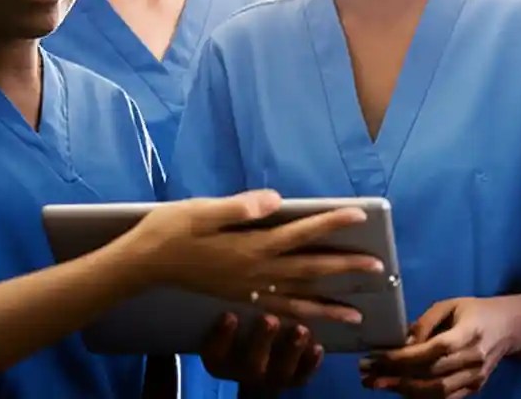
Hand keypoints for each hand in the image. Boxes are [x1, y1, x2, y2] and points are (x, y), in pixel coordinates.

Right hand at [119, 190, 383, 323]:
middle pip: (309, 269)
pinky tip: (314, 320)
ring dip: (330, 303)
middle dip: (344, 268)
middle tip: (377, 267)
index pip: (300, 232)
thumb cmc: (170, 229)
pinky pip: (279, 308)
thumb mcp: (201, 209)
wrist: (143, 263)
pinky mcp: (240, 295)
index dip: (330, 224)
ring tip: (358, 311)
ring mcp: (248, 287)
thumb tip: (276, 201)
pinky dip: (301, 315)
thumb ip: (239, 206)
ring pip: (298, 297)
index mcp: (250, 245)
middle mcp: (254, 270)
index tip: (359, 216)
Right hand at [200, 312, 322, 390]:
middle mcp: (242, 372)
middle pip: (250, 364)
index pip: (215, 352)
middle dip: (261, 341)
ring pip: (279, 371)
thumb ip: (233, 302)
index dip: (222, 336)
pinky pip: (302, 376)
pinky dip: (310, 362)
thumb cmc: (238, 323)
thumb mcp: (230, 313)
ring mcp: (269, 378)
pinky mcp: (292, 379)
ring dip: (291, 350)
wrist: (255, 353)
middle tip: (269, 319)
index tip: (229, 314)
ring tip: (300, 329)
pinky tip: (317, 346)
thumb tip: (242, 267)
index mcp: (219, 359)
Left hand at [358, 297, 515, 397]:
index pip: (435, 349)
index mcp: (470, 332)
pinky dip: (420, 397)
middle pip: (433, 374)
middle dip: (396, 376)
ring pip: (437, 392)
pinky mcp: (475, 388)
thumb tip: (402, 341)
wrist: (509, 328)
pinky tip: (399, 390)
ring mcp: (476, 377)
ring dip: (404, 390)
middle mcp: (474, 358)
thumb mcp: (450, 305)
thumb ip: (425, 322)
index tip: (378, 357)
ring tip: (377, 384)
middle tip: (367, 374)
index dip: (405, 356)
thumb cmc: (475, 311)